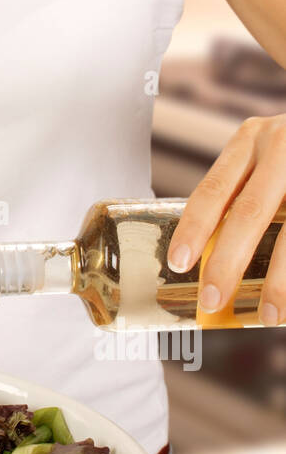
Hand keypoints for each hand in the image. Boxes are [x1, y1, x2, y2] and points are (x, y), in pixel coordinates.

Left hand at [166, 114, 285, 323]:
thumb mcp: (265, 153)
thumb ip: (244, 189)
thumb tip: (211, 254)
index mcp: (252, 139)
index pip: (213, 189)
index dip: (193, 229)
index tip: (178, 263)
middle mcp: (282, 146)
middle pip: (250, 212)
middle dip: (227, 261)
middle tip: (212, 297)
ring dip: (279, 279)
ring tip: (269, 314)